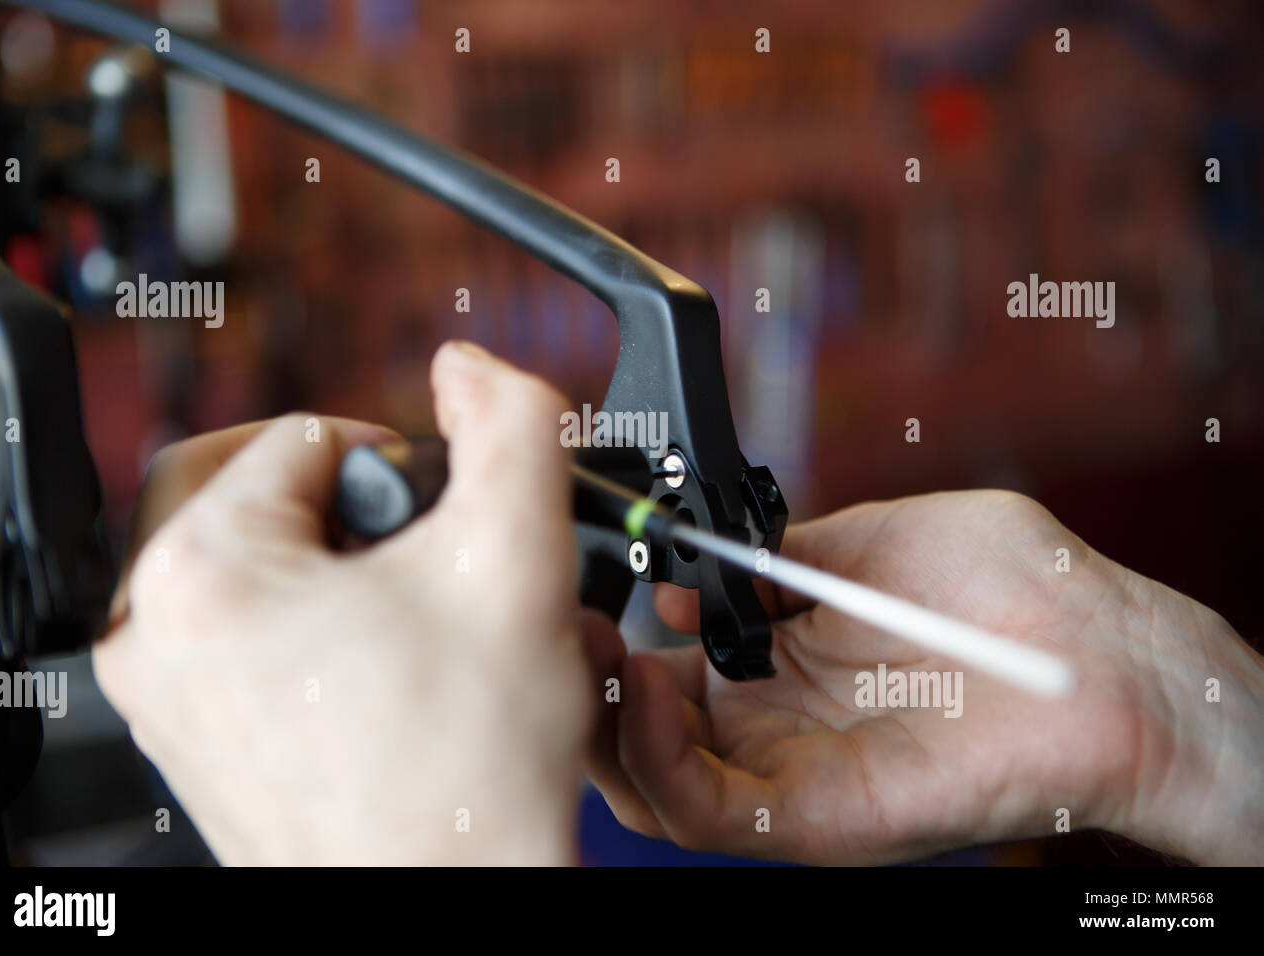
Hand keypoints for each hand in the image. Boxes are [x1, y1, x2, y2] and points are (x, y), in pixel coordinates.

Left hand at [94, 342, 590, 864]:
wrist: (452, 900)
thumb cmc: (468, 771)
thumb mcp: (519, 562)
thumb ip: (511, 426)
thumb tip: (470, 370)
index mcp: (205, 573)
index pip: (304, 435)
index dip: (396, 457)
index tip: (441, 516)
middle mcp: (150, 635)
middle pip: (237, 485)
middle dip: (332, 494)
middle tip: (405, 537)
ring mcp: (160, 698)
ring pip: (231, 558)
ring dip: (310, 552)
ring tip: (391, 599)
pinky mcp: (185, 740)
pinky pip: (222, 633)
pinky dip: (289, 618)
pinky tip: (363, 657)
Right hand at [584, 490, 1263, 863]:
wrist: (1109, 653)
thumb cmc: (1015, 586)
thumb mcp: (869, 540)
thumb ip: (773, 557)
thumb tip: (686, 566)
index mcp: (779, 662)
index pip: (662, 668)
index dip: (609, 628)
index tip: (578, 574)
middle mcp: (772, 725)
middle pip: (638, 733)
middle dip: (580, 682)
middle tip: (548, 621)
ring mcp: (788, 775)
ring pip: (651, 784)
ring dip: (599, 719)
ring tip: (588, 647)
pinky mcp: (815, 820)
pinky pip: (707, 811)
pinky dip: (653, 757)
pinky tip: (644, 682)